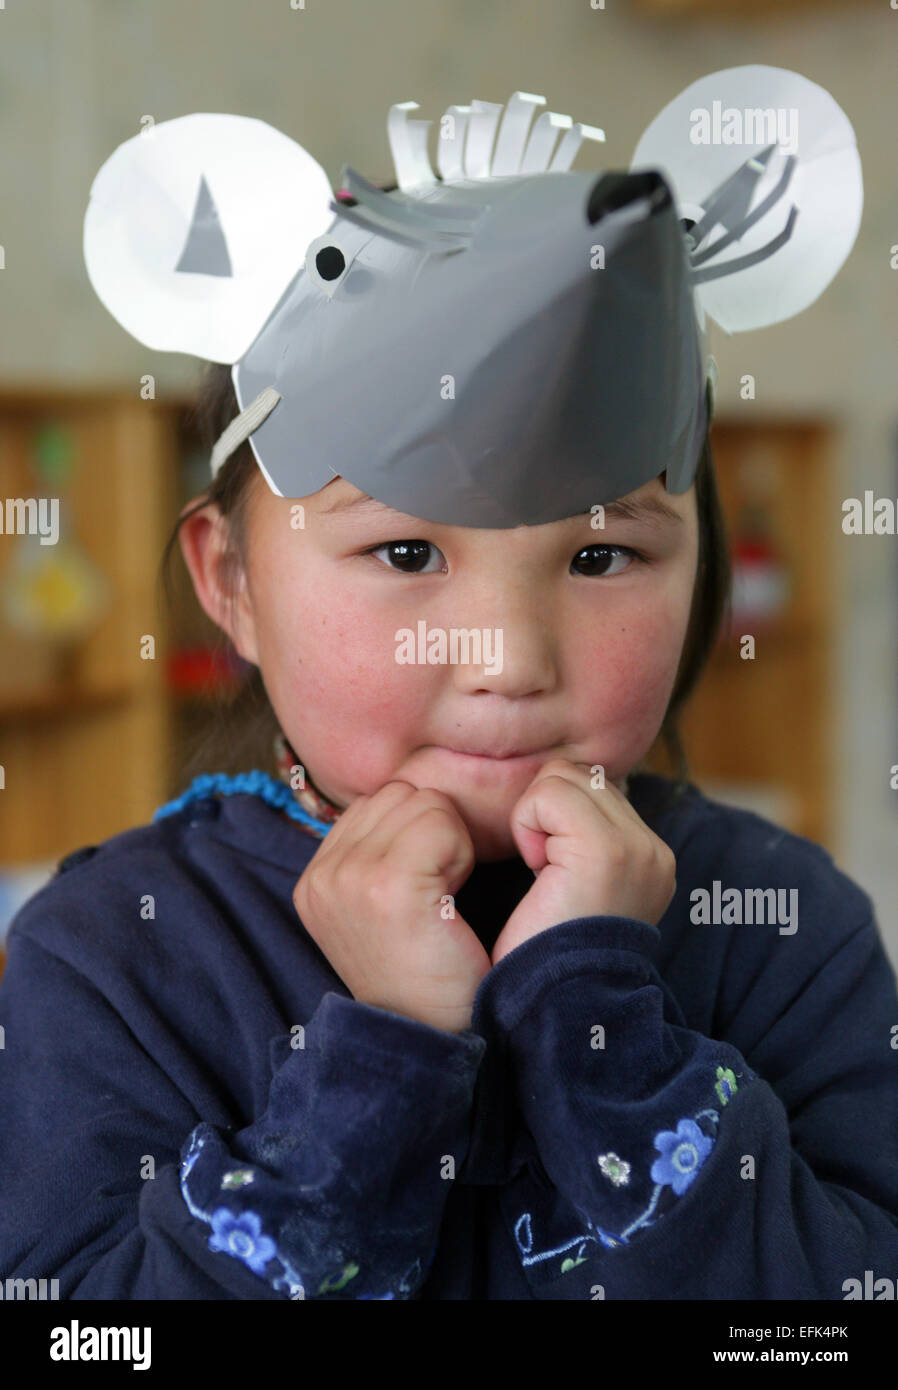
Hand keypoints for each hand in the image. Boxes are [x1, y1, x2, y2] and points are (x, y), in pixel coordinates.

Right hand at [293, 780, 490, 1033]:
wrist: (435, 1037)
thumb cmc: (426, 973)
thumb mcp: (380, 909)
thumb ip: (377, 851)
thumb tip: (407, 795)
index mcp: (313, 880)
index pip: (378, 800)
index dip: (417, 834)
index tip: (423, 892)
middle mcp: (320, 877)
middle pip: (402, 793)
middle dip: (434, 832)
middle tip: (437, 897)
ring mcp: (348, 879)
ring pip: (424, 802)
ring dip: (451, 843)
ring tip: (442, 901)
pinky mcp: (386, 886)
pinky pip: (442, 825)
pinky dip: (462, 857)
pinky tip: (451, 905)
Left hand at [490, 760, 675, 966]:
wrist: (553, 1010)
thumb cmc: (543, 955)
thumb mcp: (576, 889)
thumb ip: (580, 839)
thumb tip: (558, 791)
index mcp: (650, 861)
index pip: (593, 788)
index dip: (554, 819)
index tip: (549, 874)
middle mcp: (653, 851)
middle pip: (577, 775)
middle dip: (545, 814)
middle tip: (543, 874)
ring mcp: (636, 849)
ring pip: (562, 777)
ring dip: (535, 819)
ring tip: (543, 875)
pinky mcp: (607, 850)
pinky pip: (548, 793)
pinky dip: (527, 825)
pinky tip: (537, 873)